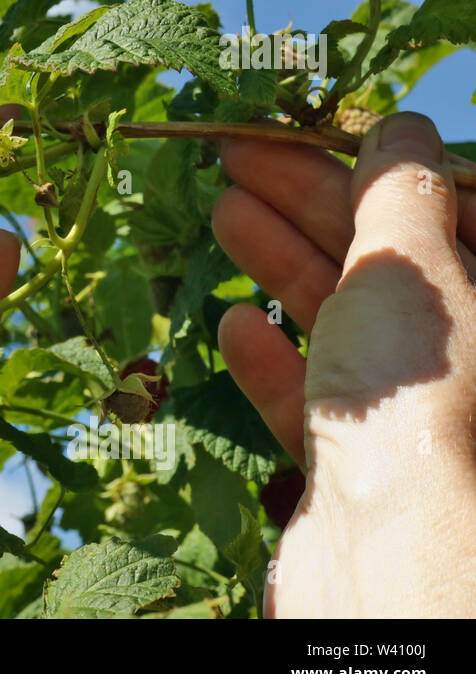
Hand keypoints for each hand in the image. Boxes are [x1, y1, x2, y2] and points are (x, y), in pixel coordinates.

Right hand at [212, 112, 475, 616]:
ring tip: (221, 213)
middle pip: (381, 258)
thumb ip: (398, 189)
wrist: (391, 549)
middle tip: (234, 158)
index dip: (365, 161)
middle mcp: (463, 356)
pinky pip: (313, 396)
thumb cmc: (419, 393)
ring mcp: (411, 412)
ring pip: (341, 320)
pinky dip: (272, 358)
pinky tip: (234, 324)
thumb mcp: (411, 263)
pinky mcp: (357, 463)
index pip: (440, 206)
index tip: (296, 130)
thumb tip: (400, 124)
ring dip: (278, 261)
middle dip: (306, 201)